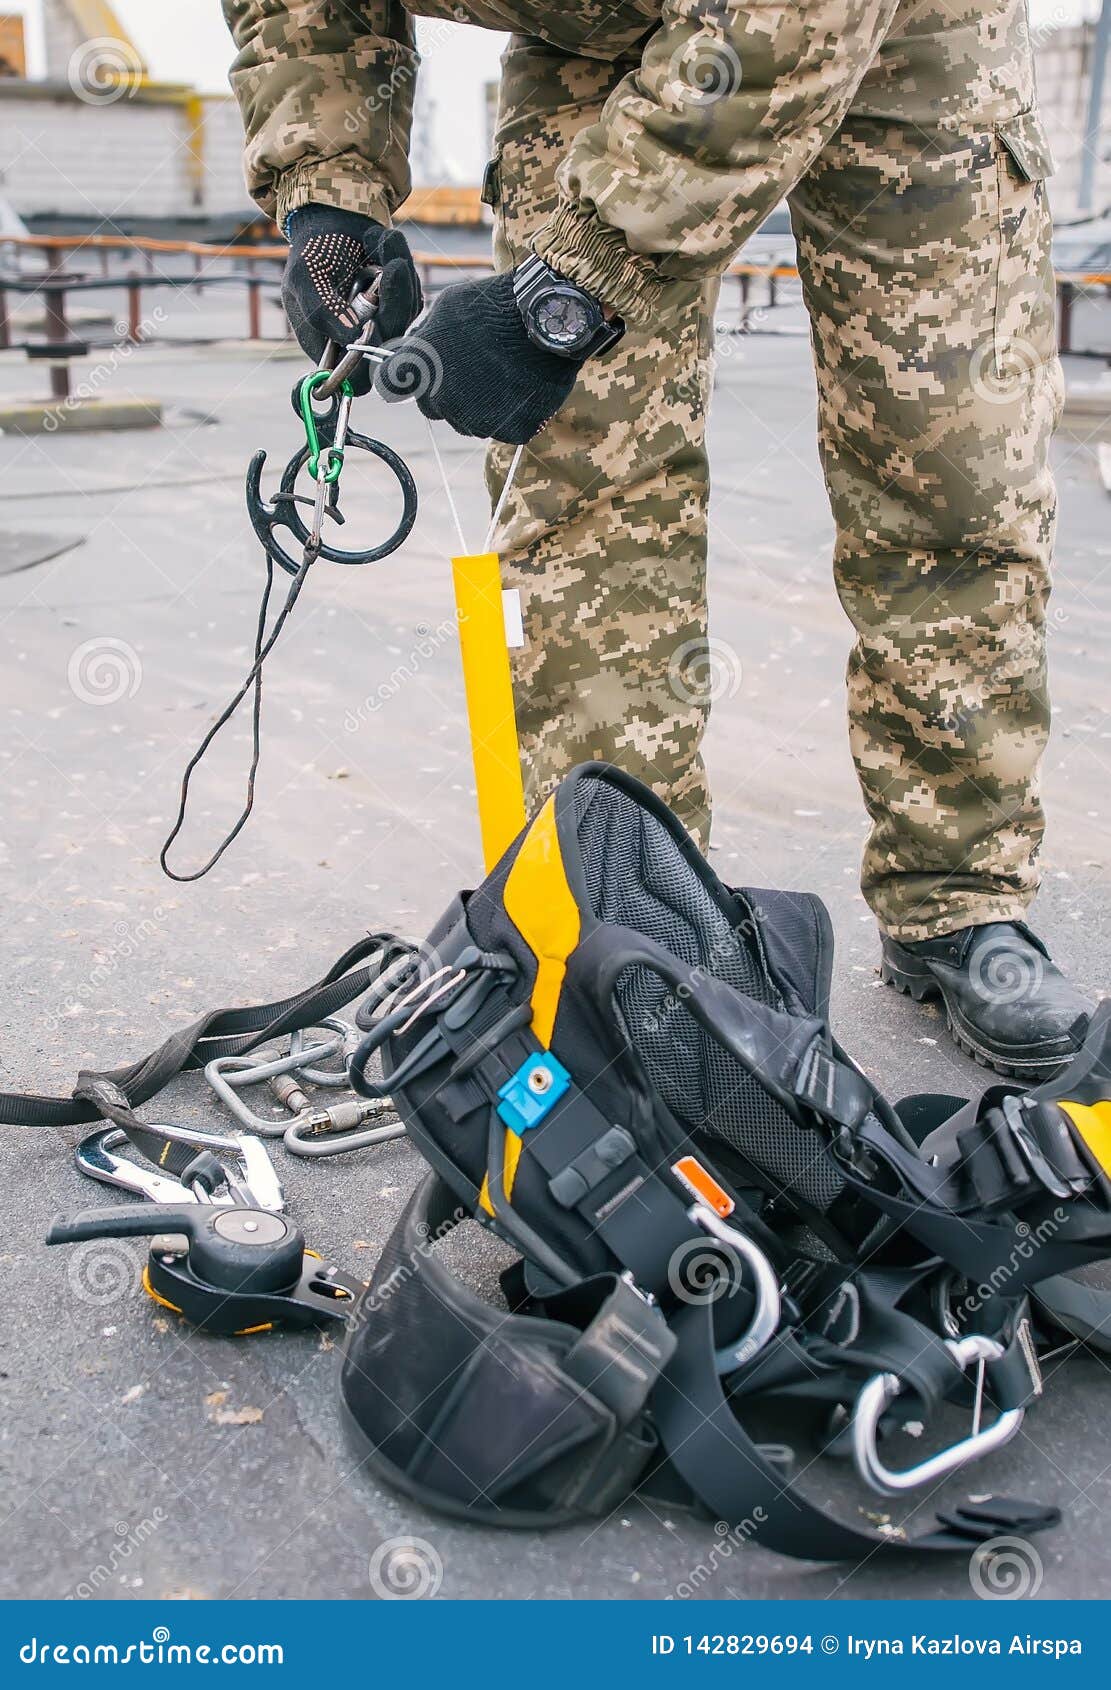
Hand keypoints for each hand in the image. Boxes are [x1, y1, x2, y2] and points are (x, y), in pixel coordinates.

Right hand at [282, 205, 421, 394]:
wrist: (332, 221)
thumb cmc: (312, 253)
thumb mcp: (305, 280)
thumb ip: (322, 312)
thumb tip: (352, 338)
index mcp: (330, 348)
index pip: (356, 377)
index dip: (367, 362)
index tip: (372, 324)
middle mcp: (358, 342)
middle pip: (389, 345)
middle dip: (392, 303)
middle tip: (392, 266)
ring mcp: (382, 324)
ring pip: (405, 315)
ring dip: (399, 274)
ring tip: (383, 239)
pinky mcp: (400, 304)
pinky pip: (412, 294)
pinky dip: (403, 265)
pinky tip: (386, 242)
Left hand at [374, 271, 582, 443]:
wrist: (543, 317)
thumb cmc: (493, 305)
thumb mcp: (445, 309)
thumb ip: (424, 336)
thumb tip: (408, 350)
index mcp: (419, 370)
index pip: (391, 386)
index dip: (405, 378)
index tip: (417, 371)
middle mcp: (442, 401)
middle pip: (436, 407)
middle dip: (448, 392)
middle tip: (474, 367)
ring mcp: (477, 419)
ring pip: (470, 421)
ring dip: (480, 404)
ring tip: (502, 373)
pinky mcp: (511, 430)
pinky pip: (505, 428)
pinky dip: (512, 414)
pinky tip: (521, 387)